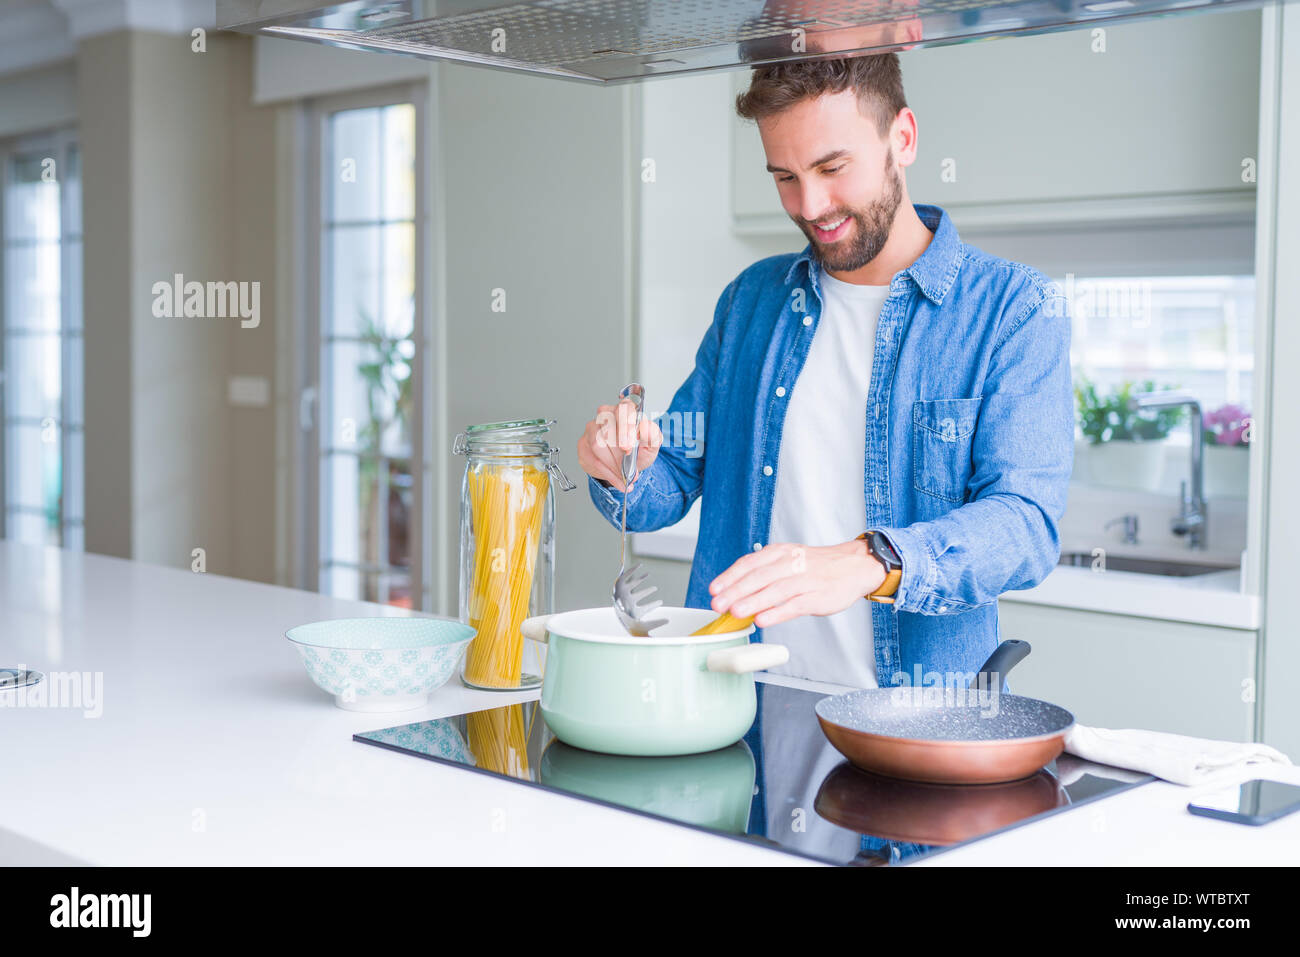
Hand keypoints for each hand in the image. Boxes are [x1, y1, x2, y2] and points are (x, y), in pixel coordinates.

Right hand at [576, 399, 662, 491]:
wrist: (628, 465)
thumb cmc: (639, 451)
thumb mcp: (652, 445)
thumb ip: (652, 435)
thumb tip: (645, 426)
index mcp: (626, 410)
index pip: (623, 410)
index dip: (625, 428)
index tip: (627, 447)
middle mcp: (606, 415)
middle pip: (607, 430)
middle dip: (618, 453)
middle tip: (628, 466)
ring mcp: (592, 427)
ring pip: (597, 445)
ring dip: (613, 464)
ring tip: (624, 473)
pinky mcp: (583, 442)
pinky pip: (592, 458)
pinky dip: (606, 472)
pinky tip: (616, 476)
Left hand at [708, 540, 886, 627]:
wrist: (854, 565)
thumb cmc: (816, 566)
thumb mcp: (788, 558)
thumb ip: (764, 572)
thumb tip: (734, 590)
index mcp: (780, 553)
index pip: (750, 563)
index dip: (730, 577)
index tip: (714, 589)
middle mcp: (791, 564)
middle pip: (759, 577)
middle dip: (735, 591)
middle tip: (717, 605)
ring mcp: (805, 580)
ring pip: (775, 590)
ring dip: (753, 602)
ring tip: (735, 612)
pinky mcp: (817, 597)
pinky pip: (794, 605)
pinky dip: (777, 613)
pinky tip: (762, 620)